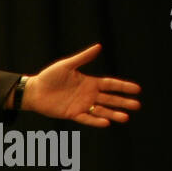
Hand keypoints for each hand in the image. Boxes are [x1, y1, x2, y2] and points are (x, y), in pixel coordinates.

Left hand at [21, 44, 140, 126]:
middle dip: (123, 102)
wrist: (34, 90)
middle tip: (137, 106)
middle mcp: (88, 95)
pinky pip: (86, 118)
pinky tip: (107, 123)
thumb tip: (99, 46)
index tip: (137, 89)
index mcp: (89, 82)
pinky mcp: (72, 114)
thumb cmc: (49, 76)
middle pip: (110, 99)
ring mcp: (81, 105)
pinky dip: (96, 120)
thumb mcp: (67, 65)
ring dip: (113, 114)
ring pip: (101, 111)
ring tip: (126, 117)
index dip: (123, 87)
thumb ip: (83, 58)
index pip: (111, 85)